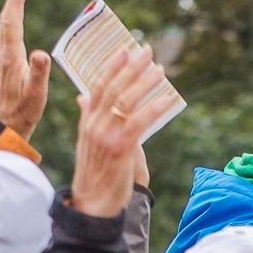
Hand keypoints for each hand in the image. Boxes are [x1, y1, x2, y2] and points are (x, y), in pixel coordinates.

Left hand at [0, 0, 51, 137]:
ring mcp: (3, 58)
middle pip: (6, 19)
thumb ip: (39, 72)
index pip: (12, 20)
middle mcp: (4, 53)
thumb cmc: (25, 111)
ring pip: (6, 26)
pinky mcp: (6, 63)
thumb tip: (42, 53)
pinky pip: (8, 35)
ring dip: (12, 7)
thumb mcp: (37, 93)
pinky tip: (17, 21)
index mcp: (11, 56)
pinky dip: (13, 21)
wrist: (8, 125)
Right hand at [70, 43, 172, 217]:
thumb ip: (91, 117)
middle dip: (131, 66)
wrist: (93, 203)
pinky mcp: (120, 148)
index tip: (126, 49)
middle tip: (147, 50)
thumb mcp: (90, 141)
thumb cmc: (98, 174)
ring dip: (144, 82)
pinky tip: (167, 98)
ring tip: (159, 69)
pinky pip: (138, 122)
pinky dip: (154, 108)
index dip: (113, 66)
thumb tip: (85, 97)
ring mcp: (105, 135)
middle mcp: (94, 124)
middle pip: (113, 87)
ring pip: (126, 100)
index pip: (99, 86)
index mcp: (87, 120)